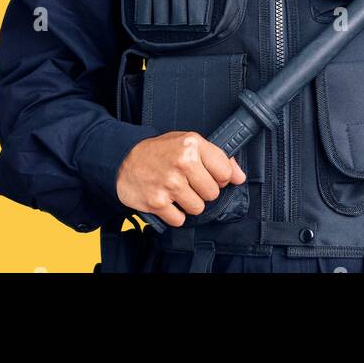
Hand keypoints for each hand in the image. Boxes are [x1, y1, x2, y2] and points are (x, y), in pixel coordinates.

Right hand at [115, 131, 246, 226]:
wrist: (123, 159)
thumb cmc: (160, 152)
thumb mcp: (189, 143)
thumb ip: (218, 157)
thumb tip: (240, 177)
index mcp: (193, 146)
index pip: (225, 173)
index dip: (219, 178)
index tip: (210, 176)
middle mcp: (182, 164)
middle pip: (212, 194)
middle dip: (203, 192)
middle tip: (189, 183)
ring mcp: (169, 184)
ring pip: (198, 208)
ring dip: (189, 204)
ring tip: (177, 191)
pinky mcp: (156, 202)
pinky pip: (179, 220)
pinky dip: (174, 214)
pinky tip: (167, 201)